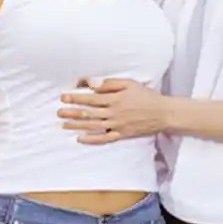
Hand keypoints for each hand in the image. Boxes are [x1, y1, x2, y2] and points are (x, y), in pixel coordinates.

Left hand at [57, 78, 171, 143]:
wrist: (163, 113)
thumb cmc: (146, 96)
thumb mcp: (129, 84)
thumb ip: (109, 84)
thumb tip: (92, 84)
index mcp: (115, 99)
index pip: (90, 98)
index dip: (75, 98)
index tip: (63, 97)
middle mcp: (114, 113)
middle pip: (89, 113)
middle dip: (72, 112)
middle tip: (59, 112)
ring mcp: (117, 126)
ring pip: (93, 126)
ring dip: (77, 125)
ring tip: (64, 124)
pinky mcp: (122, 135)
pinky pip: (104, 139)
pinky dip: (91, 139)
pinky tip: (80, 138)